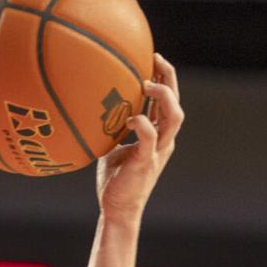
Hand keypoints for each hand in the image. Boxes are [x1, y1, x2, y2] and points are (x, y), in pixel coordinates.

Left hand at [96, 54, 183, 222]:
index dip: (164, 77)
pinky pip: (150, 137)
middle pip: (175, 102)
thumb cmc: (114, 179)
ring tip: (147, 83)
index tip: (152, 57)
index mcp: (157, 135)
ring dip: (164, 97)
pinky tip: (129, 117)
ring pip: (173, 117)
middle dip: (168, 78)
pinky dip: (142, 124)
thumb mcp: (111, 145)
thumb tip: (91, 105)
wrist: (117, 209)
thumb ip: (111, 127)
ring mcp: (157, 151)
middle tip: (154, 58)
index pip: (166, 101)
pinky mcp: (146, 162)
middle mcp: (163, 141)